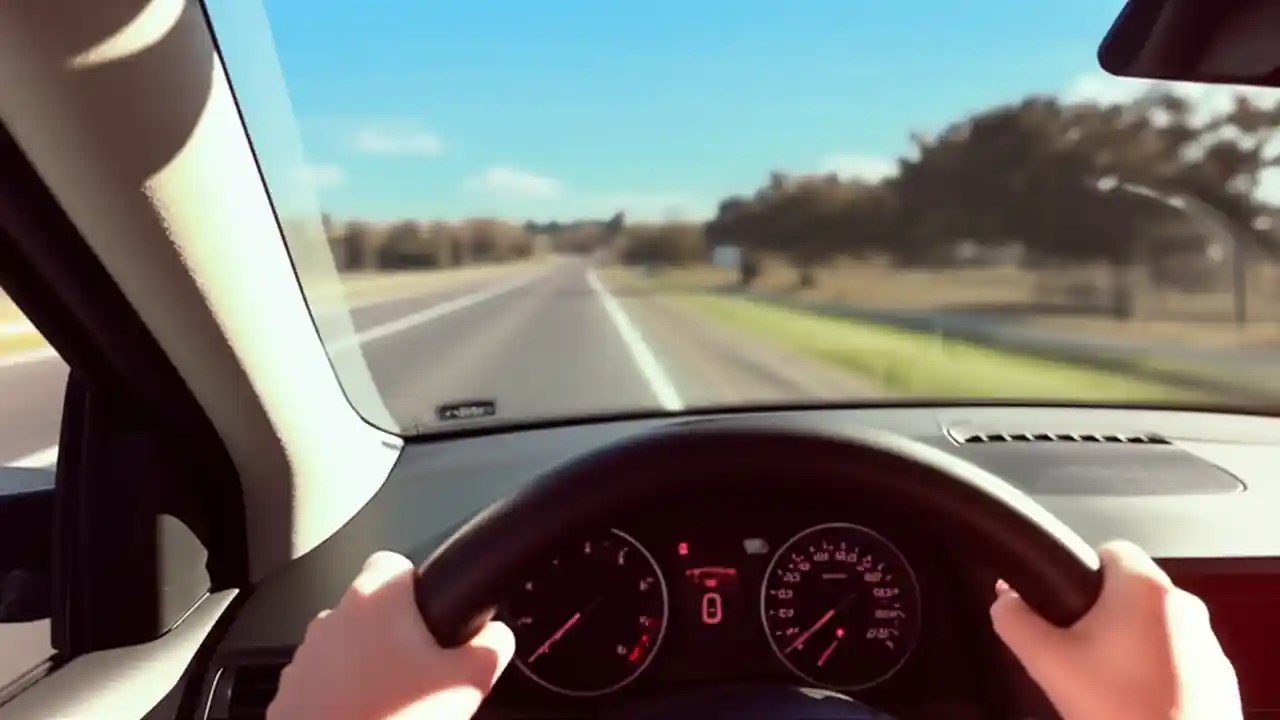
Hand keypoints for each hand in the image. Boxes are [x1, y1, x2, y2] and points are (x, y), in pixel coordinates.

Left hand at [267, 551, 513, 719]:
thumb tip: (496, 635)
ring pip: (345, 645)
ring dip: (365, 664)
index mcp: (375, 600)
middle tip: (419, 672)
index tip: (431, 618)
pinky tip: (364, 717)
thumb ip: (491, 645)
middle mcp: (332, 617)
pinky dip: (340, 694)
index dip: (418, 588)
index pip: (395, 563)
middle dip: (394, 633)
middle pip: (371, 608)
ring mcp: (304, 657)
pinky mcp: (288, 694)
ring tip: (391, 703)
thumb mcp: (468, 683)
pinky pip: (322, 681)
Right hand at [991, 540, 1240, 719]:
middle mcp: (1185, 605)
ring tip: (1108, 684)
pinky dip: (1157, 671)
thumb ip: (1016, 621)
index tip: (1066, 606)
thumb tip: (1004, 601)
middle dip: (1103, 616)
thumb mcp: (1049, 664)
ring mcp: (1208, 643)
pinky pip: (1179, 658)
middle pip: (1130, 592)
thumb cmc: (1119, 709)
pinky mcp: (1219, 677)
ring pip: (1154, 627)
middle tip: (1079, 654)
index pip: (1109, 549)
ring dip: (1131, 644)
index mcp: (1144, 588)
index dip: (1080, 573)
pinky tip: (1137, 701)